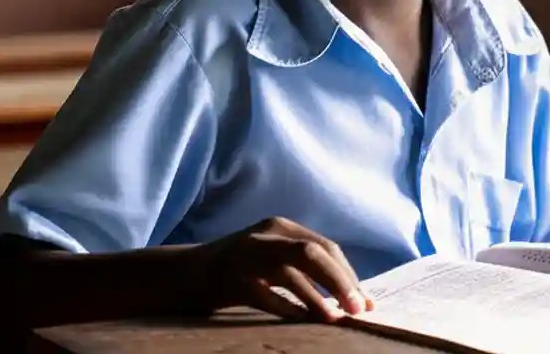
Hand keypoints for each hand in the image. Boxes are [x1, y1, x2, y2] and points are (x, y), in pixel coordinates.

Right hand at [190, 216, 373, 321]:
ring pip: (291, 273)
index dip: (348, 274)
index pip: (325, 247)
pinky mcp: (230, 281)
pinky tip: (305, 322)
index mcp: (280, 226)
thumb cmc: (238, 269)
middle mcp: (264, 236)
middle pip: (312, 253)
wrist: (184, 273)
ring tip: (336, 319)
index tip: (365, 301)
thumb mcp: (271, 255)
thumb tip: (350, 294)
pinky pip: (267, 296)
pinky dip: (289, 309)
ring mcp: (245, 256)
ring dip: (318, 299)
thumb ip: (304, 267)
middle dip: (340, 282)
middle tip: (358, 309)